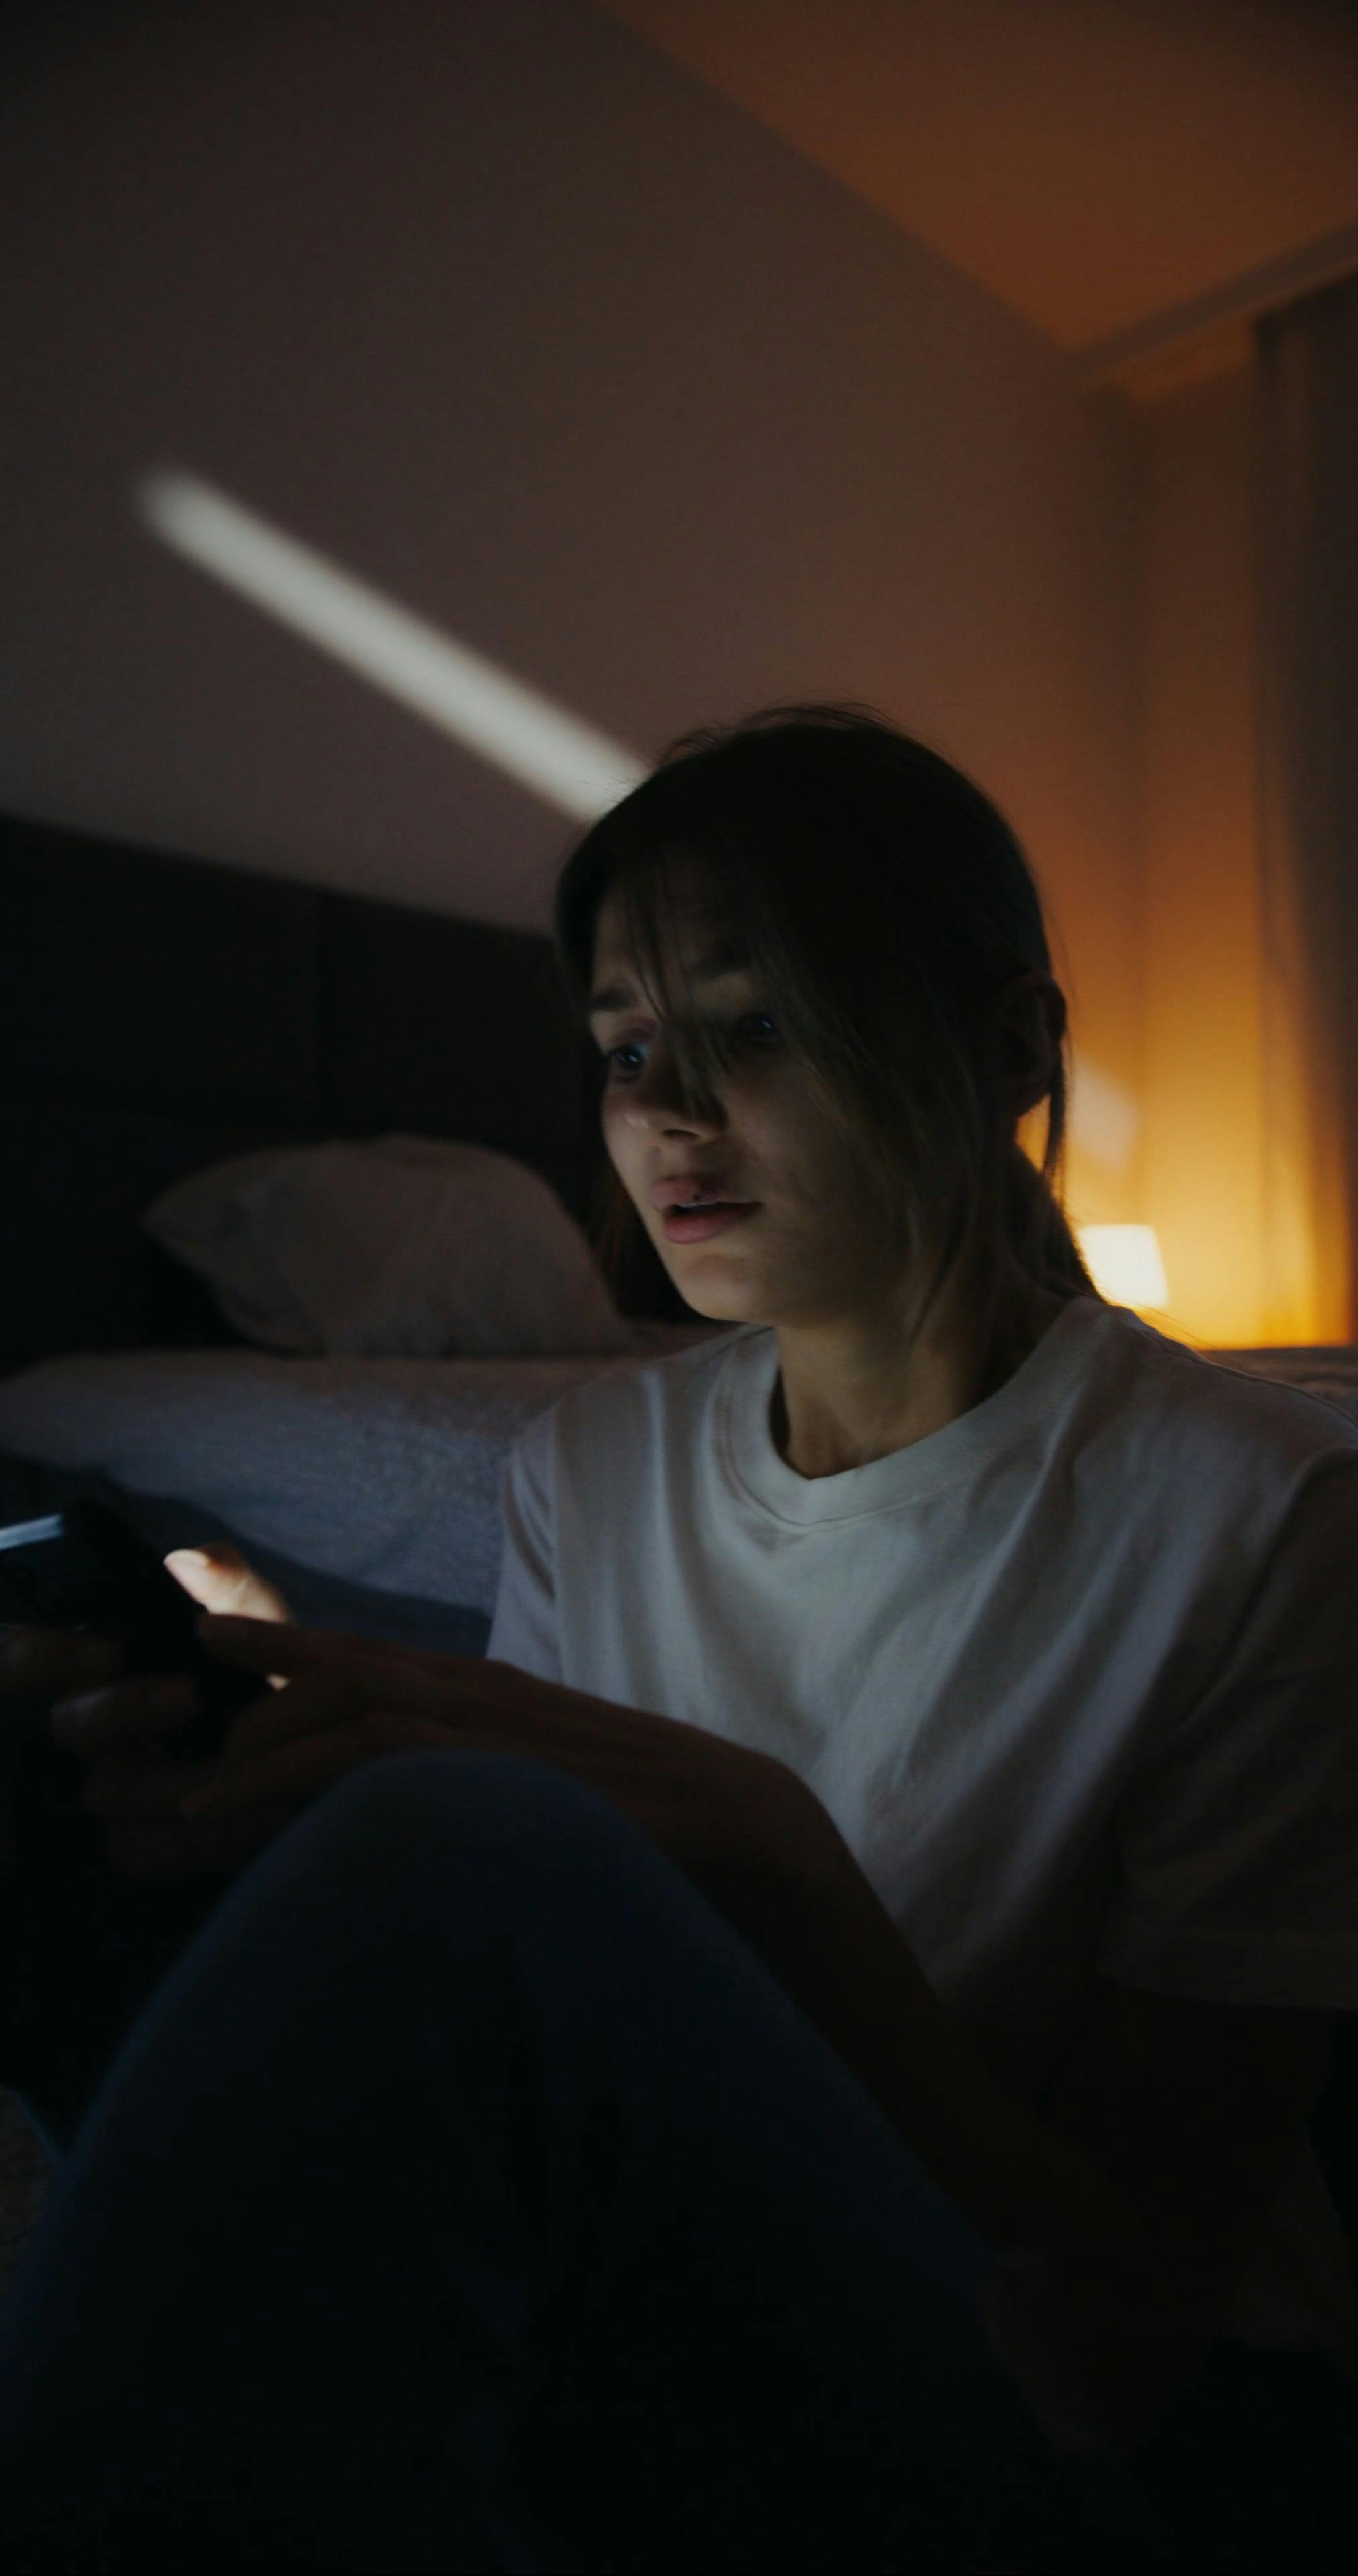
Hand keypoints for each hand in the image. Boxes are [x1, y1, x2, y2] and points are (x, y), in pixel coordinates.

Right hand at [2, 1544, 298, 1883]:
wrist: (309, 1757)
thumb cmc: (263, 1684)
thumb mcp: (259, 1636)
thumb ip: (232, 1591)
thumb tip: (192, 1557)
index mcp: (93, 1668)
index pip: (28, 1658)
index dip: (55, 1657)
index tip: (109, 1651)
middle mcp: (84, 1729)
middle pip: (73, 1725)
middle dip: (128, 1709)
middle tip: (189, 1696)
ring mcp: (101, 1792)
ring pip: (109, 1793)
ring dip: (178, 1783)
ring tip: (245, 1769)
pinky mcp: (132, 1846)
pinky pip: (143, 1853)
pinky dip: (201, 1843)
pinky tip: (257, 1823)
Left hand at [173, 1617, 849, 1941]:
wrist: (764, 1856)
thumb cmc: (675, 1847)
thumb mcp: (567, 1803)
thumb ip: (500, 1791)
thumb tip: (448, 1822)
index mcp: (505, 1703)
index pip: (379, 1660)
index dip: (290, 1650)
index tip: (213, 1643)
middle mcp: (491, 1700)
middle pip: (342, 1677)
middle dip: (247, 1717)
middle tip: (171, 1781)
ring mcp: (495, 1734)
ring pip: (343, 1716)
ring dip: (253, 1760)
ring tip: (182, 1815)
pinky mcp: (498, 1777)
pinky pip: (377, 1762)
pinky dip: (301, 1779)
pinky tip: (246, 1816)